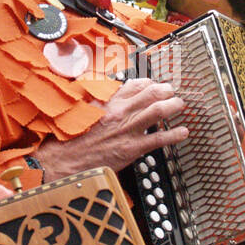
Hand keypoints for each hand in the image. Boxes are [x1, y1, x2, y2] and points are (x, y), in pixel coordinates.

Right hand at [35, 78, 188, 177]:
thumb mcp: (82, 112)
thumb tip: (106, 95)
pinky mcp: (131, 148)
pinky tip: (182, 133)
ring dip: (174, 106)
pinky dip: (174, 135)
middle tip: (173, 91)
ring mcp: (127, 130)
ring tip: (180, 105)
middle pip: (151, 94)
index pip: (135, 85)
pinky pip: (158, 139)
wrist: (63, 161)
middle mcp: (120, 112)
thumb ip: (98, 102)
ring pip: (158, 111)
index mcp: (108, 102)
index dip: (149, 83)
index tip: (155, 84)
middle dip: (166, 90)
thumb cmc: (69, 139)